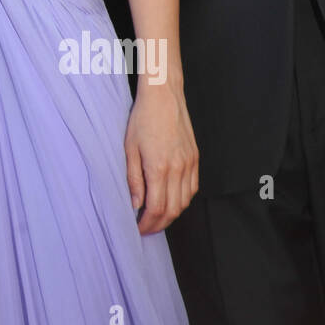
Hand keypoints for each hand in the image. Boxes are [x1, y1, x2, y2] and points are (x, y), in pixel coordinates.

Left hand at [124, 85, 198, 234]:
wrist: (164, 96)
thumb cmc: (142, 119)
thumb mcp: (130, 148)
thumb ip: (133, 179)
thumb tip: (136, 204)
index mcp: (159, 168)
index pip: (156, 208)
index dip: (148, 224)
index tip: (138, 228)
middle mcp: (178, 169)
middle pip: (172, 210)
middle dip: (159, 224)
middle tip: (146, 228)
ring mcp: (189, 164)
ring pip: (185, 202)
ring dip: (171, 214)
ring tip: (157, 217)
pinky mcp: (195, 158)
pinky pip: (192, 188)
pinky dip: (183, 200)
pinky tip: (171, 200)